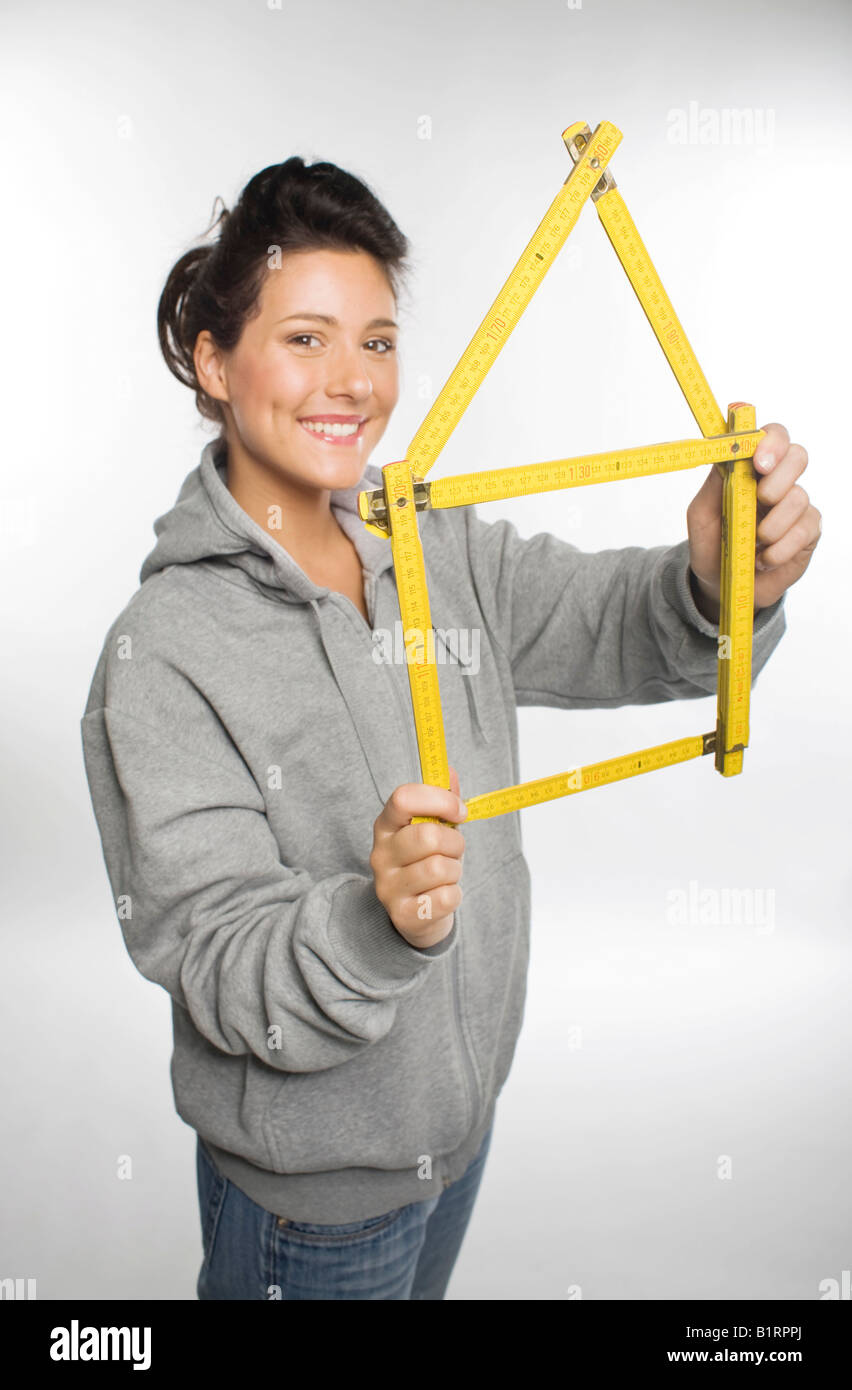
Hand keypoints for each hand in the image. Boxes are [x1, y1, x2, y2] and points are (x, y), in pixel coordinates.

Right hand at [369, 764, 467, 949]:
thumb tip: (449, 771)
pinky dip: (454, 895)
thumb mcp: (432, 828)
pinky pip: (445, 898)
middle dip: (455, 842)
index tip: (460, 811)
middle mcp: (380, 854)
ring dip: (455, 870)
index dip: (439, 799)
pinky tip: (442, 895)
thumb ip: (441, 800)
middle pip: (428, 836)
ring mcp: (388, 887)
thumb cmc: (426, 862)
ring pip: (439, 868)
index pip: (403, 798)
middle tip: (454, 849)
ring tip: (446, 874)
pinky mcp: (402, 915)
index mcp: (386, 825)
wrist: (414, 914)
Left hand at [686, 422, 821, 621]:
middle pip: (797, 455)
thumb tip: (728, 454)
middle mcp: (778, 481)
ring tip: (754, 542)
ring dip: (772, 524)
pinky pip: (804, 529)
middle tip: (762, 497)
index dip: (771, 440)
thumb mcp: (702, 514)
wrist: (722, 585)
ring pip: (798, 496)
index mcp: (752, 470)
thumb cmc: (712, 544)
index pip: (773, 436)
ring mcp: (796, 505)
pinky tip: (764, 559)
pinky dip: (780, 547)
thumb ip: (715, 483)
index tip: (758, 461)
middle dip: (779, 476)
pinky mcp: (809, 531)